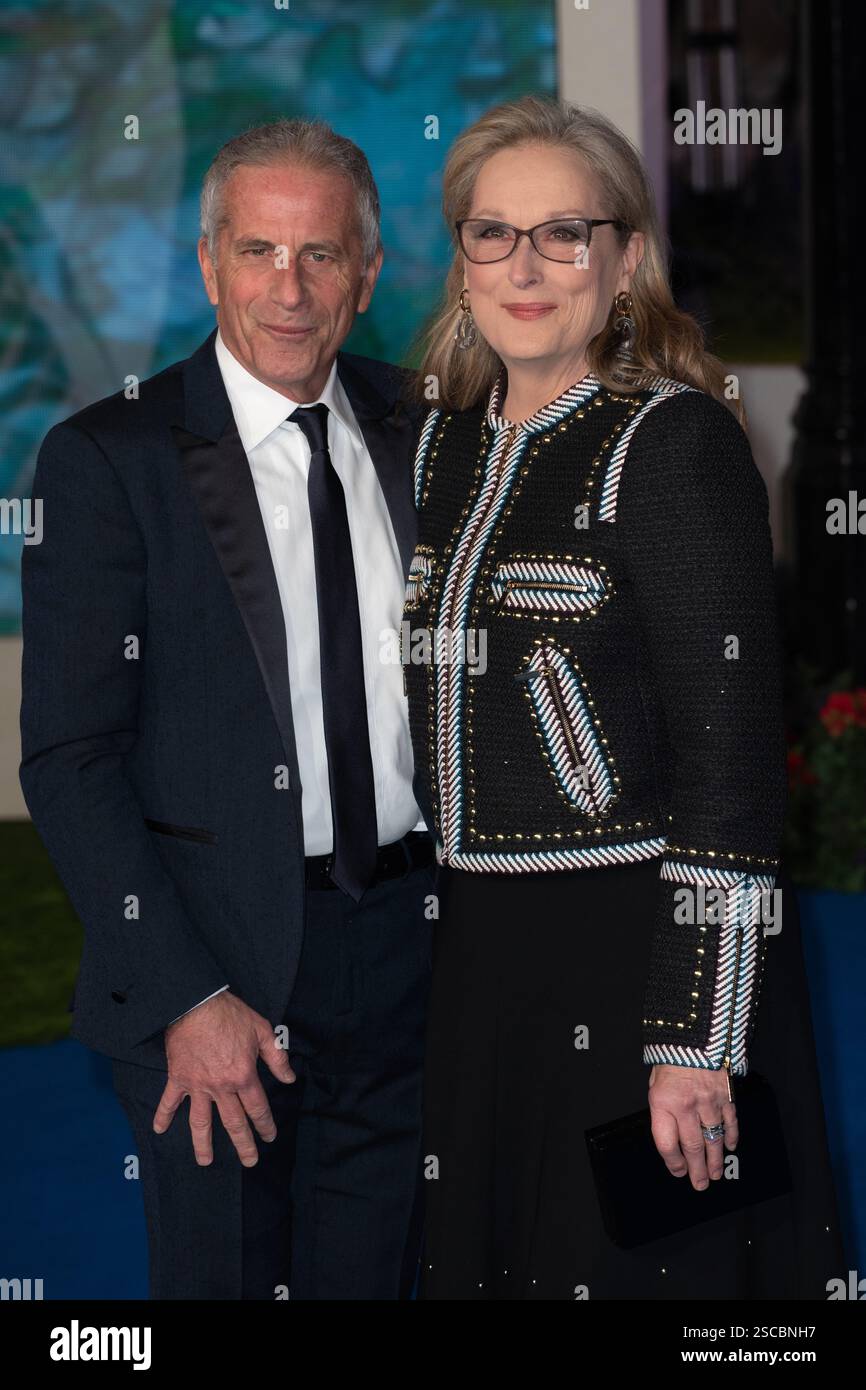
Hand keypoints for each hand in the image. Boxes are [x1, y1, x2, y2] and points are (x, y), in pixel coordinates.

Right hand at [153, 990, 295, 1166]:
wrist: (196, 1003)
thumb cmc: (231, 1015)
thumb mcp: (262, 1030)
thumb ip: (277, 1057)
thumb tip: (290, 1078)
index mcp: (243, 1076)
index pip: (257, 1108)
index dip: (265, 1125)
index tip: (269, 1137)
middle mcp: (221, 1086)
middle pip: (233, 1122)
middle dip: (243, 1144)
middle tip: (249, 1162)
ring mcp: (198, 1085)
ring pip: (201, 1121)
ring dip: (203, 1144)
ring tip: (206, 1161)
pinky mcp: (178, 1078)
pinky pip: (169, 1101)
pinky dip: (163, 1115)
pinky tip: (159, 1130)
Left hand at [648, 1063, 738, 1190]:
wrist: (693, 1034)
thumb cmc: (670, 1060)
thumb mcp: (655, 1084)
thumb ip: (663, 1111)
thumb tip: (671, 1139)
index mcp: (664, 1102)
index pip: (666, 1143)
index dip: (672, 1162)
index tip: (677, 1171)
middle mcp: (687, 1105)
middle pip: (692, 1147)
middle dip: (696, 1169)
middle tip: (700, 1184)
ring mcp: (709, 1101)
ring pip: (714, 1139)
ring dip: (715, 1160)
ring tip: (715, 1174)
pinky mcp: (726, 1095)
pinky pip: (730, 1122)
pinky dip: (731, 1137)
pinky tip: (730, 1148)